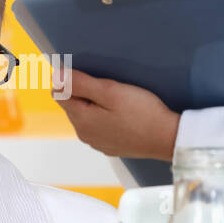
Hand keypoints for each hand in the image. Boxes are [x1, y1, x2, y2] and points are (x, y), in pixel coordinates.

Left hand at [52, 67, 179, 161]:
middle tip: (112, 89)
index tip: (94, 78)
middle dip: (86, 93)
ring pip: (87, 116)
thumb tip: (55, 76)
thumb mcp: (110, 91)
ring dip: (97, 105)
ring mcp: (97, 142)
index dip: (73, 81)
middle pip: (73, 105)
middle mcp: (84, 134)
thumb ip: (80, 83)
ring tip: (120, 102)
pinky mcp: (110, 146)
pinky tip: (125, 115)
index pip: (59, 94)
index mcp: (81, 120)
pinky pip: (101, 126)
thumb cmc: (142, 112)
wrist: (168, 138)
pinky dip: (107, 118)